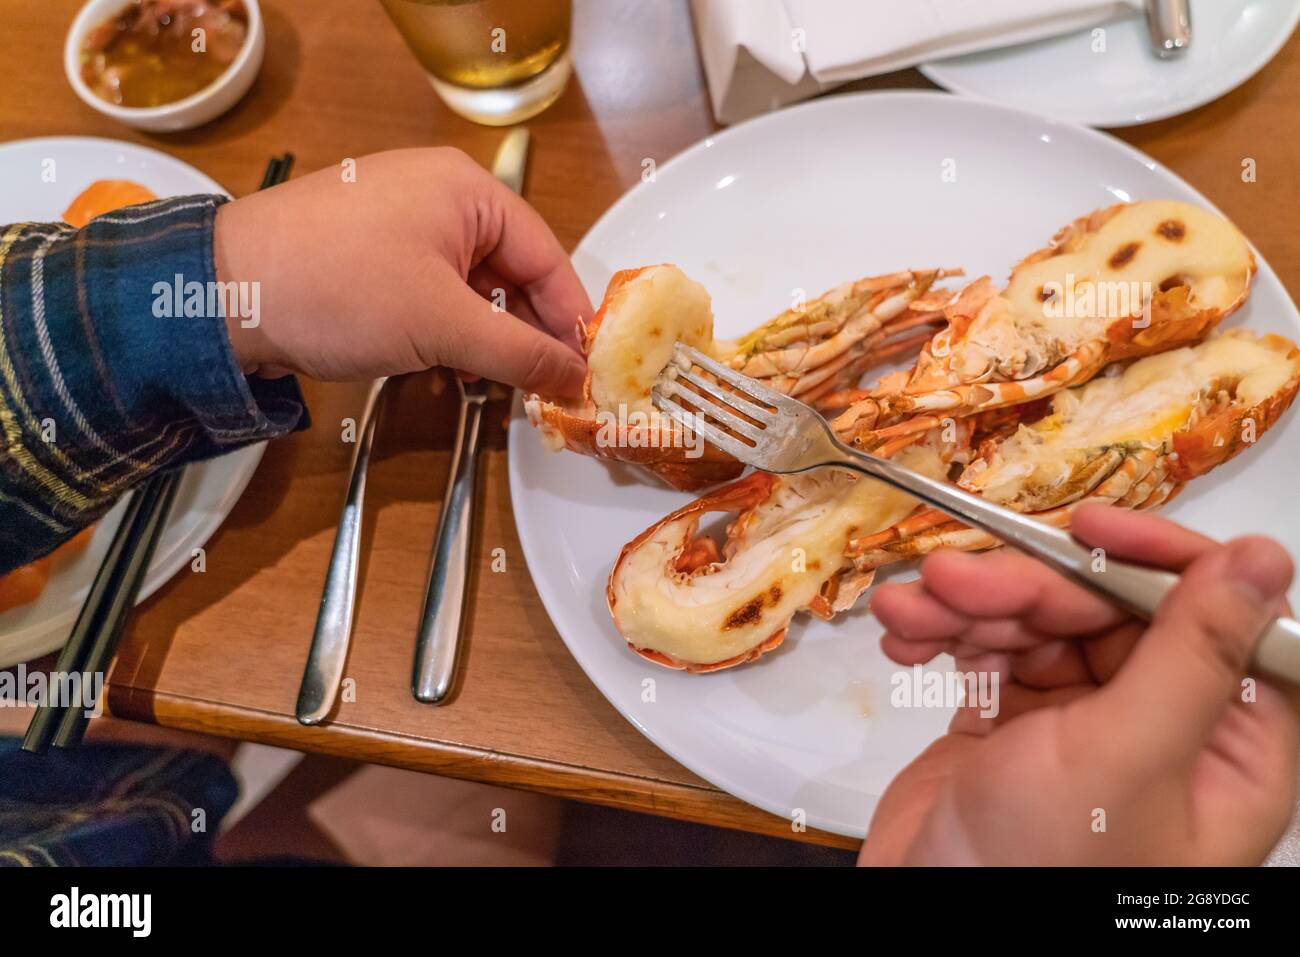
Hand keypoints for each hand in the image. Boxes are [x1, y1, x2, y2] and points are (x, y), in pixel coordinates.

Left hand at [214, 148, 589, 393]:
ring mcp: (397, 218)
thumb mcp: (445, 327)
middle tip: (542, 386)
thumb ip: (520, 353)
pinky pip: (430, 287)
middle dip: (524, 330)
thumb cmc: (340, 291)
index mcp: (467, 190)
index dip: (568, 319)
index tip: (585, 370)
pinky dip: (446, 326)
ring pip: (469, 283)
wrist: (222, 295)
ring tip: (491, 382)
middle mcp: (437, 193)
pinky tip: (447, 364)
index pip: (546, 256)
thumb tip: (573, 376)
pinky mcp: (366, 248)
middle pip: (509, 269)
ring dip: (484, 335)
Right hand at [860, 504, 1297, 865]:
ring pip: (1038, 624)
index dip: (1159, 564)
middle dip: (1025, 589)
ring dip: (966, 608)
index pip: (1219, 622)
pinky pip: (988, 653)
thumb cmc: (1040, 871)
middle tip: (949, 580)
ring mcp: (1079, 728)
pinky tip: (904, 639)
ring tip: (906, 610)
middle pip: (1108, 612)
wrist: (922, 926)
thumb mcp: (1126, 756)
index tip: (1090, 531)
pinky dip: (944, 638)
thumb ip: (1194, 654)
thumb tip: (1265, 558)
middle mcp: (1159, 729)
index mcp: (1222, 745)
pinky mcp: (1009, 730)